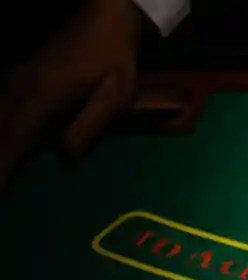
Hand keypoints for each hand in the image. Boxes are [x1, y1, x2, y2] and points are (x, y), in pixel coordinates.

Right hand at [0, 0, 140, 190]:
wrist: (104, 15)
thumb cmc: (114, 55)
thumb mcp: (115, 93)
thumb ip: (90, 125)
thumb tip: (66, 155)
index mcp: (44, 96)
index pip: (16, 139)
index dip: (3, 167)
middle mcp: (22, 88)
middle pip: (0, 132)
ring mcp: (18, 79)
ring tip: (0, 175)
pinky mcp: (22, 75)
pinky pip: (1, 106)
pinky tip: (3, 139)